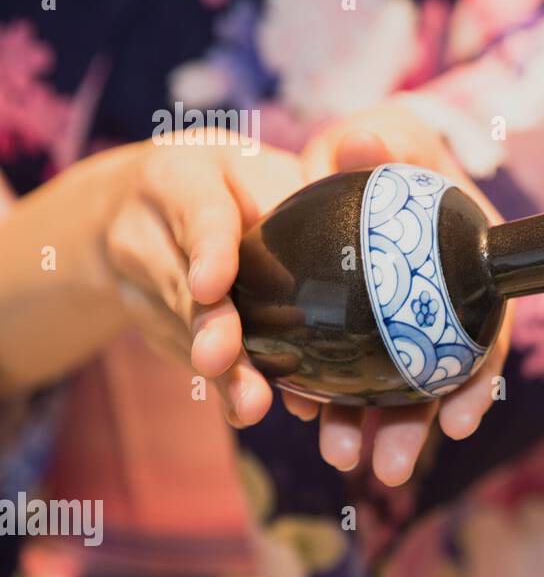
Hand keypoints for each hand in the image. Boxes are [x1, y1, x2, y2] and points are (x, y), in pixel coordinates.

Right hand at [104, 134, 305, 426]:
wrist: (144, 207)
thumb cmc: (230, 184)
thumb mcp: (261, 169)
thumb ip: (305, 183)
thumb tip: (370, 191)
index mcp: (180, 179)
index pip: (197, 215)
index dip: (207, 252)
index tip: (212, 287)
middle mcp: (146, 232)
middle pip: (180, 285)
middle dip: (207, 327)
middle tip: (221, 360)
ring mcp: (141, 283)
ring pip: (181, 329)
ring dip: (219, 370)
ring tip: (248, 404)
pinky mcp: (152, 324)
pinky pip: (185, 354)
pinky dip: (222, 382)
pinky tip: (245, 407)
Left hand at [290, 102, 510, 483]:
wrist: (348, 160)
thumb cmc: (382, 150)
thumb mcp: (387, 138)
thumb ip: (384, 145)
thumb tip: (363, 140)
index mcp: (472, 263)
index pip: (489, 333)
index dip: (478, 381)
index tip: (456, 422)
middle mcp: (447, 303)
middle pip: (442, 375)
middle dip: (417, 427)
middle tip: (389, 466)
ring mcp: (406, 322)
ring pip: (399, 386)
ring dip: (376, 429)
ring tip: (345, 460)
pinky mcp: (365, 333)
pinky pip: (356, 375)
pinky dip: (339, 401)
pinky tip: (313, 425)